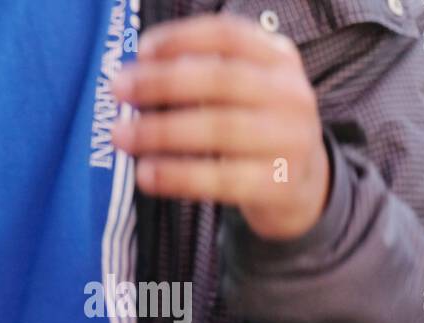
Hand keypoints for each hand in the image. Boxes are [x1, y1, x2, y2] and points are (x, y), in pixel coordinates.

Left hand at [111, 14, 329, 240]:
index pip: (228, 35)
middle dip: (162, 83)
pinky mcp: (282, 185)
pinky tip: (147, 175)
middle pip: (222, 80)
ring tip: (122, 136)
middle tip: (118, 90)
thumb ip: (207, 71)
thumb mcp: (249, 88)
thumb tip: (138, 73)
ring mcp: (292, 142)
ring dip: (161, 132)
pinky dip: (179, 176)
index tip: (141, 51)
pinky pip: (223, 179)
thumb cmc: (259, 128)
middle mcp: (293, 96)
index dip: (180, 39)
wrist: (306, 186)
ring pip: (220, 129)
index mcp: (281, 59)